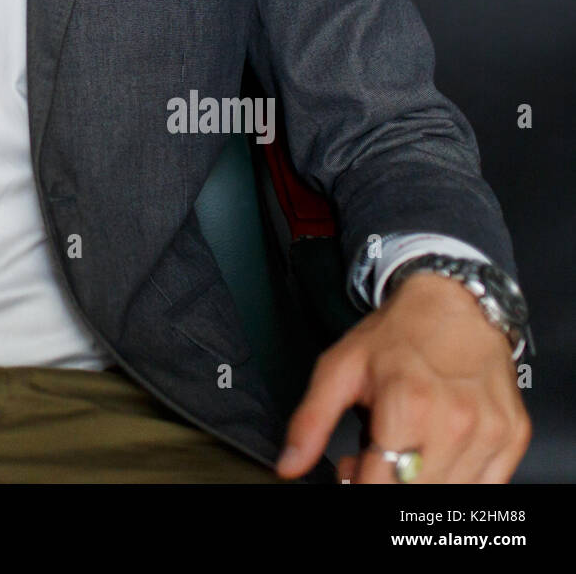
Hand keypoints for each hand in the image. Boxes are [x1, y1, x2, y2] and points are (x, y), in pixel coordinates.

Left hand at [276, 271, 530, 482]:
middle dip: (388, 484)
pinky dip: (457, 480)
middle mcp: (453, 424)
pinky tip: (438, 452)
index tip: (352, 469)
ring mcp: (488, 433)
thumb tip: (288, 465)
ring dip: (421, 483)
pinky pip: (486, 488)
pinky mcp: (512, 437)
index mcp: (406, 406)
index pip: (380, 488)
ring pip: (450, 496)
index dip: (359, 485)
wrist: (454, 303)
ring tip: (407, 447)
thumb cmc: (396, 335)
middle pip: (414, 496)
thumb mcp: (339, 368)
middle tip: (377, 457)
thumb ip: (310, 422)